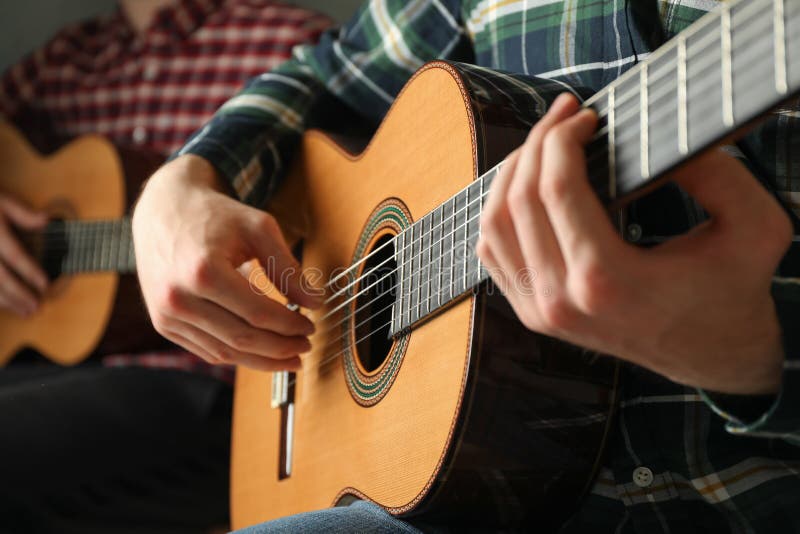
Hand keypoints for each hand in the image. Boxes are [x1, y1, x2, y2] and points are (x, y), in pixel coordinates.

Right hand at [0, 194, 47, 315]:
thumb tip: (47, 220)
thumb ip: (22, 213)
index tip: (46, 285)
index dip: (30, 271)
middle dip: (19, 294)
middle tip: (37, 306)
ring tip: (24, 311)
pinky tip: (4, 306)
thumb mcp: (1, 200)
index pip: (14, 255)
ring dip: (5, 301)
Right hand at [132, 155, 321, 370]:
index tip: (310, 326)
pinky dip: (237, 355)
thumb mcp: (258, 229)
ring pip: (224, 352)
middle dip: (280, 348)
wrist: (164, 211)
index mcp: (203, 271)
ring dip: (261, 359)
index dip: (289, 326)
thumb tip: (315, 303)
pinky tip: (260, 352)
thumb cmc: (214, 215)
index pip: (257, 313)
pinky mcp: (163, 324)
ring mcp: (167, 315)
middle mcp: (179, 298)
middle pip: (241, 338)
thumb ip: (287, 267)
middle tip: (305, 347)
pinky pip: (206, 350)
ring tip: (289, 357)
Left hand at [476, 93, 791, 394]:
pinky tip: (526, 185)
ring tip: (544, 143)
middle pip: (520, 199)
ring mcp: (541, 311)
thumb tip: (656, 134)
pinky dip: (501, 210)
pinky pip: (492, 251)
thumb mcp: (755, 226)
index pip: (556, 189)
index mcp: (607, 281)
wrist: (714, 356)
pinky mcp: (532, 314)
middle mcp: (561, 301)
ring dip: (512, 172)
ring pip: (494, 224)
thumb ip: (716, 172)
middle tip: (563, 114)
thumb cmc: (734, 291)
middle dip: (537, 143)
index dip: (561, 138)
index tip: (585, 114)